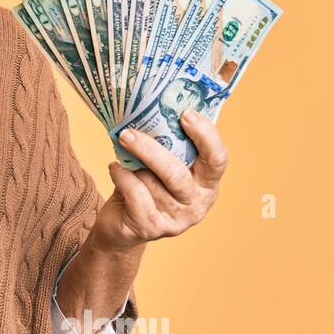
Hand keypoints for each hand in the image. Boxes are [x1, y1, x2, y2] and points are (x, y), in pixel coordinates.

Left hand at [93, 109, 227, 251]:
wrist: (121, 227)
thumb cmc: (144, 187)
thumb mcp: (161, 166)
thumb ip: (168, 146)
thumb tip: (154, 106)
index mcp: (207, 183)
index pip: (218, 158)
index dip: (206, 135)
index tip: (185, 114)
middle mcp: (197, 204)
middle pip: (176, 173)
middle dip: (149, 150)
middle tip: (127, 132)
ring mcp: (176, 219)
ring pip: (151, 183)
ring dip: (132, 165)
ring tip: (121, 153)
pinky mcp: (151, 227)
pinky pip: (134, 194)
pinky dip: (121, 177)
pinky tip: (115, 169)